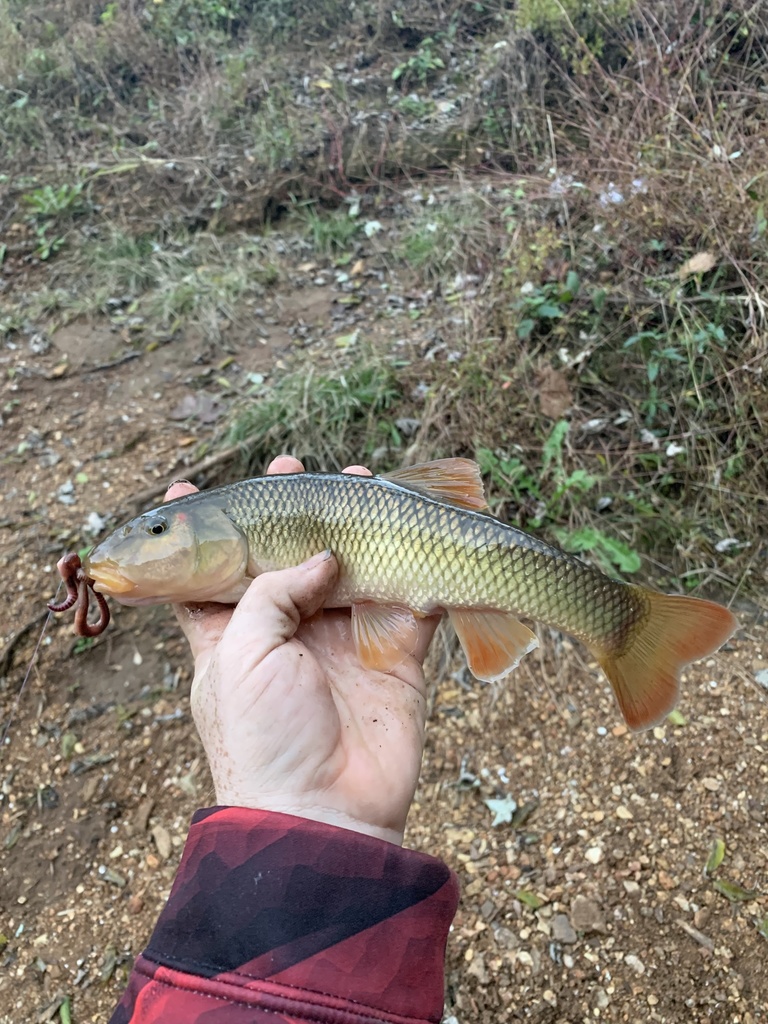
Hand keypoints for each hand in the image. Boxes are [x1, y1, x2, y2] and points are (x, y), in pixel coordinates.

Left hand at [165, 456, 439, 845]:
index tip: (187, 488)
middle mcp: (285, 636)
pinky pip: (406, 601)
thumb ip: (274, 588)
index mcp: (230, 637)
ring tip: (358, 477)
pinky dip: (411, 567)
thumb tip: (323, 555)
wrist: (327, 814)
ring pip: (349, 569)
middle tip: (293, 467)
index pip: (206, 574)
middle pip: (285, 559)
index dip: (198, 533)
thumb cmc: (264, 736)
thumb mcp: (240, 651)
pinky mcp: (391, 656)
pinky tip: (408, 524)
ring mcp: (340, 644)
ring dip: (353, 525)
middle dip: (288, 513)